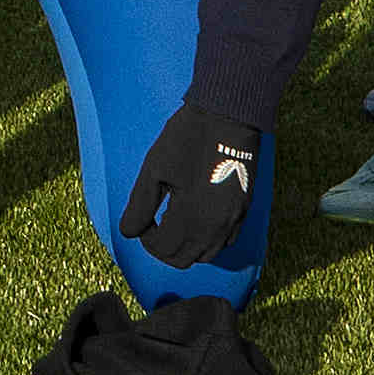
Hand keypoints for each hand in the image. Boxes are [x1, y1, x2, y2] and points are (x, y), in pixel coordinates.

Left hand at [118, 103, 266, 267]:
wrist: (228, 115)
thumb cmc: (186, 138)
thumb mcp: (154, 169)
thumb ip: (139, 206)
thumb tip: (129, 233)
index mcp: (191, 217)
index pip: (163, 249)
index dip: (146, 240)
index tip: (141, 222)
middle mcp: (216, 227)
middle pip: (184, 259)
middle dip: (163, 248)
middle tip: (152, 226)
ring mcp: (234, 220)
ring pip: (206, 254)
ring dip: (185, 247)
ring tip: (171, 223)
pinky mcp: (244, 210)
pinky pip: (225, 241)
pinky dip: (206, 240)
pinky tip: (194, 219)